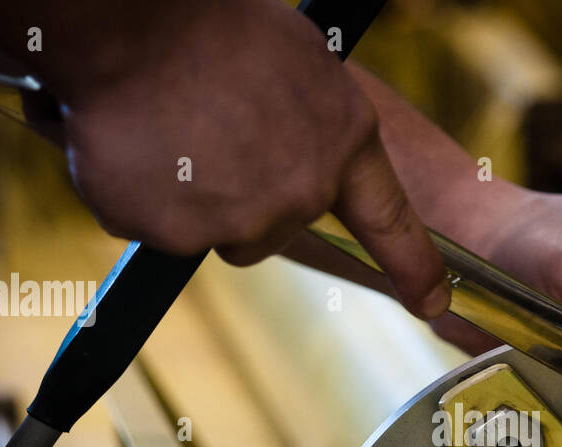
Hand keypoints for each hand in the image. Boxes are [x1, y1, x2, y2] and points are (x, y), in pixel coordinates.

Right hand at [47, 0, 449, 317]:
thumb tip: (299, 154)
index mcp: (344, 142)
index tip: (433, 303)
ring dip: (183, 198)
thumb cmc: (209, 24)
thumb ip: (310, 125)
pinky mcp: (181, 237)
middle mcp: (304, 191)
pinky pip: (149, 228)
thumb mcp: (295, 63)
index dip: (414, 267)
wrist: (129, 24)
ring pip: (209, 231)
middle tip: (202, 132)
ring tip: (162, 128)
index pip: (391, 221)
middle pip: (269, 232)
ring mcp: (244, 220)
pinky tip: (128, 144)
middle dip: (237, 200)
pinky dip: (130, 194)